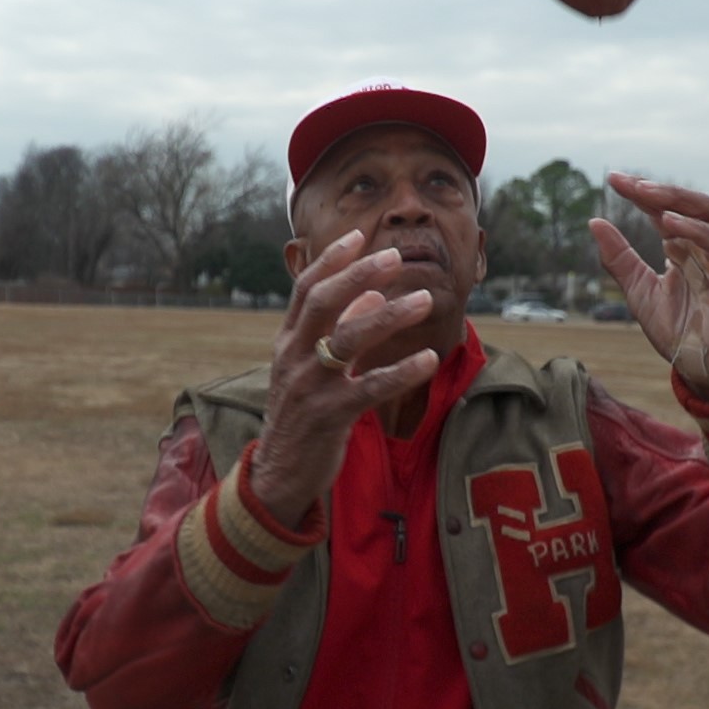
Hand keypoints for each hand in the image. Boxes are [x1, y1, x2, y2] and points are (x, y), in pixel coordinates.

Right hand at [253, 229, 441, 526]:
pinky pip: (368, 388)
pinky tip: (430, 359)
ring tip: (423, 300)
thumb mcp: (311, 368)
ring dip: (388, 316)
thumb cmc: (302, 415)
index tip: (360, 235)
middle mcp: (292, 357)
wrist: (279, 473)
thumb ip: (338, 331)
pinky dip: (401, 372)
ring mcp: (308, 386)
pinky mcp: (328, 416)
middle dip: (358, 274)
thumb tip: (371, 295)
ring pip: (347, 340)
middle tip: (395, 256)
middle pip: (322, 303)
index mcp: (287, 342)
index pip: (305, 290)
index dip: (331, 260)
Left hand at [588, 173, 708, 403]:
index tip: (613, 179)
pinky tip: (669, 224)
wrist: (702, 370)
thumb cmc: (677, 331)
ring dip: (676, 201)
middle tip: (630, 183)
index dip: (640, 193)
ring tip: (646, 195)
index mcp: (682, 247)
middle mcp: (705, 247)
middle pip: (689, 203)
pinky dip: (695, 231)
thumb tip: (594, 222)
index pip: (663, 209)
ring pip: (707, 215)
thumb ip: (619, 259)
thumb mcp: (639, 291)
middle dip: (659, 190)